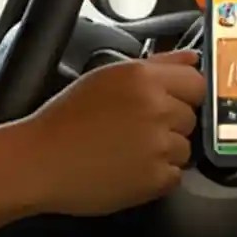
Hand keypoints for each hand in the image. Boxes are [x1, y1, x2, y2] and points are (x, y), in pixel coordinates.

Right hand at [20, 49, 205, 215]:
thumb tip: (189, 59)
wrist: (39, 161)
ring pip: (184, 149)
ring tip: (125, 150)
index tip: (166, 103)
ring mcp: (158, 145)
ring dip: (162, 152)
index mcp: (141, 78)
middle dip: (168, 124)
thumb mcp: (103, 78)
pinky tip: (126, 168)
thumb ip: (155, 64)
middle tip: (131, 129)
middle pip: (191, 117)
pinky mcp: (157, 177)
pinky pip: (174, 176)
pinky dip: (155, 176)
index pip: (196, 82)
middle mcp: (155, 108)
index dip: (182, 94)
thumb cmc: (63, 121)